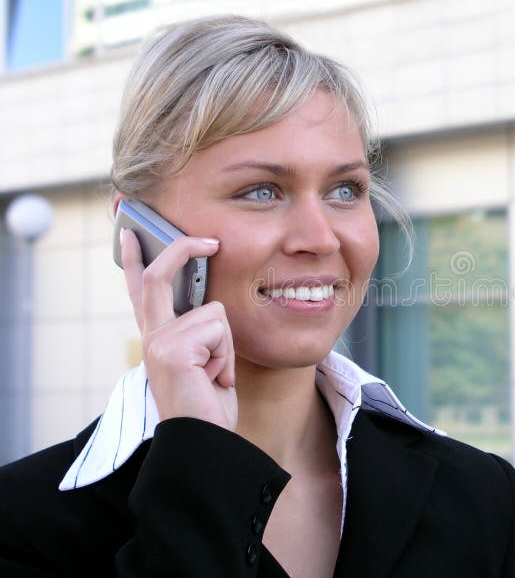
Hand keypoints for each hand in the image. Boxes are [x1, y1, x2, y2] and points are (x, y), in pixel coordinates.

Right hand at [120, 228, 237, 430]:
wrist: (203, 441)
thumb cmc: (208, 403)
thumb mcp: (203, 359)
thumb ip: (198, 330)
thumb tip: (211, 305)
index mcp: (157, 338)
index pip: (139, 291)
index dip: (131, 259)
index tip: (131, 232)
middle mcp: (151, 336)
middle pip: (156, 276)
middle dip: (183, 249)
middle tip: (211, 240)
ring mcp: (158, 341)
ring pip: (214, 312)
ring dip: (227, 345)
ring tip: (215, 375)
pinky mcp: (172, 348)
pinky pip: (219, 329)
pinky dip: (227, 355)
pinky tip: (214, 379)